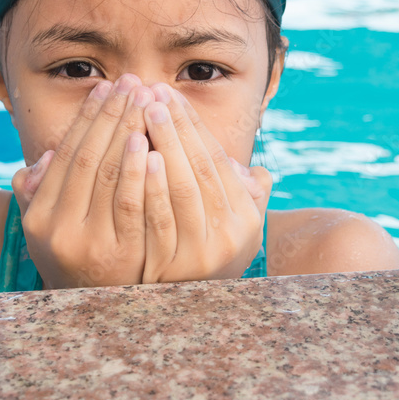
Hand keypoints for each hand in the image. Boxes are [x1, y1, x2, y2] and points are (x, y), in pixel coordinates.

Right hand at [10, 75, 154, 288]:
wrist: (99, 309)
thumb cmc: (77, 257)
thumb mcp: (48, 228)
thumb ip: (40, 193)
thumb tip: (47, 156)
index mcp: (42, 217)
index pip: (68, 155)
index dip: (88, 119)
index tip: (106, 89)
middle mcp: (60, 230)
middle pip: (90, 159)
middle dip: (114, 116)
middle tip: (133, 83)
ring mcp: (92, 245)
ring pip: (110, 177)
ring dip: (128, 134)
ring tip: (144, 101)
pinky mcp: (124, 256)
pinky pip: (133, 205)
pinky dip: (140, 172)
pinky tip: (151, 145)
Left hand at [141, 84, 271, 282]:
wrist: (188, 307)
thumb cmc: (206, 250)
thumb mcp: (234, 225)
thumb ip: (244, 193)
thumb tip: (256, 172)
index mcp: (246, 216)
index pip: (216, 158)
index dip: (192, 124)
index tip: (169, 95)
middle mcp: (230, 235)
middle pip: (200, 168)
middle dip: (175, 126)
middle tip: (152, 92)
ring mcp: (201, 253)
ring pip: (183, 188)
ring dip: (163, 145)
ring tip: (144, 111)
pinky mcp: (170, 267)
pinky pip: (160, 219)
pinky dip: (152, 185)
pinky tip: (142, 156)